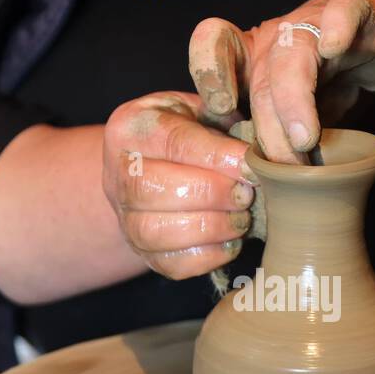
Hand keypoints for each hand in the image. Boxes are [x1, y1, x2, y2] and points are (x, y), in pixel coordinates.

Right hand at [102, 91, 255, 278]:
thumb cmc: (186, 132)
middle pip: (152, 189)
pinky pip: (169, 264)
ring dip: (209, 229)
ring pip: (155, 232)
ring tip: (241, 220)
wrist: (151, 166)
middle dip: (211, 195)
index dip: (218, 157)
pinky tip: (230, 242)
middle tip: (246, 195)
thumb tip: (258, 153)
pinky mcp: (141, 250)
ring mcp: (124, 216)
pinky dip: (206, 258)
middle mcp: (117, 172)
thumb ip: (222, 120)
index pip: (174, 142)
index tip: (252, 168)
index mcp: (132, 127)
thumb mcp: (199, 109)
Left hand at [188, 0, 374, 162]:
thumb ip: (283, 136)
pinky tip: (334, 45)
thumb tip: (267, 182)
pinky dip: (337, 27)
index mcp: (255, 56)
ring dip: (294, 98)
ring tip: (305, 138)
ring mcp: (314, 21)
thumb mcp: (302, 111)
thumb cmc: (336, 76)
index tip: (221, 109)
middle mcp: (278, 37)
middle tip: (285, 168)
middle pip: (262, 80)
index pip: (216, 48)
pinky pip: (342, 13)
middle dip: (270, 128)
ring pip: (293, 55)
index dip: (211, 72)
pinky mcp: (354, 9)